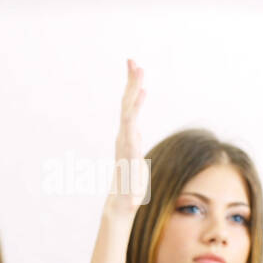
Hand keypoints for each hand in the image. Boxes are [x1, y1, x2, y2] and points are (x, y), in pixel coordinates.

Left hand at [106, 59, 147, 214]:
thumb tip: (133, 191)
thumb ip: (132, 185)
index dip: (135, 100)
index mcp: (126, 145)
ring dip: (133, 87)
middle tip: (133, 61)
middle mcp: (125, 137)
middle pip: (128, 105)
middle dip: (131, 83)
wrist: (120, 200)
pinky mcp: (129, 140)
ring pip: (129, 107)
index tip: (140, 81)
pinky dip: (137, 101)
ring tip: (136, 66)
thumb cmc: (127, 196)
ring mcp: (126, 138)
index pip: (130, 117)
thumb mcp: (130, 190)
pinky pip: (132, 116)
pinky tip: (142, 90)